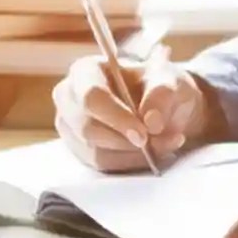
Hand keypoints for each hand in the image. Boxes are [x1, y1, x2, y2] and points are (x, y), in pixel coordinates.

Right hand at [53, 48, 209, 171]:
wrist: (158, 106)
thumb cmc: (156, 85)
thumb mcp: (168, 78)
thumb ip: (163, 92)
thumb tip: (152, 122)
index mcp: (84, 72)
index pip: (91, 97)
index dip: (116, 117)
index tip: (144, 134)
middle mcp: (69, 100)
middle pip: (88, 129)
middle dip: (128, 140)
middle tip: (163, 141)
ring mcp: (71, 128)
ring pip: (96, 152)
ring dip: (134, 154)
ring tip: (165, 144)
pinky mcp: (80, 152)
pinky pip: (103, 166)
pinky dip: (131, 162)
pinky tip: (152, 153)